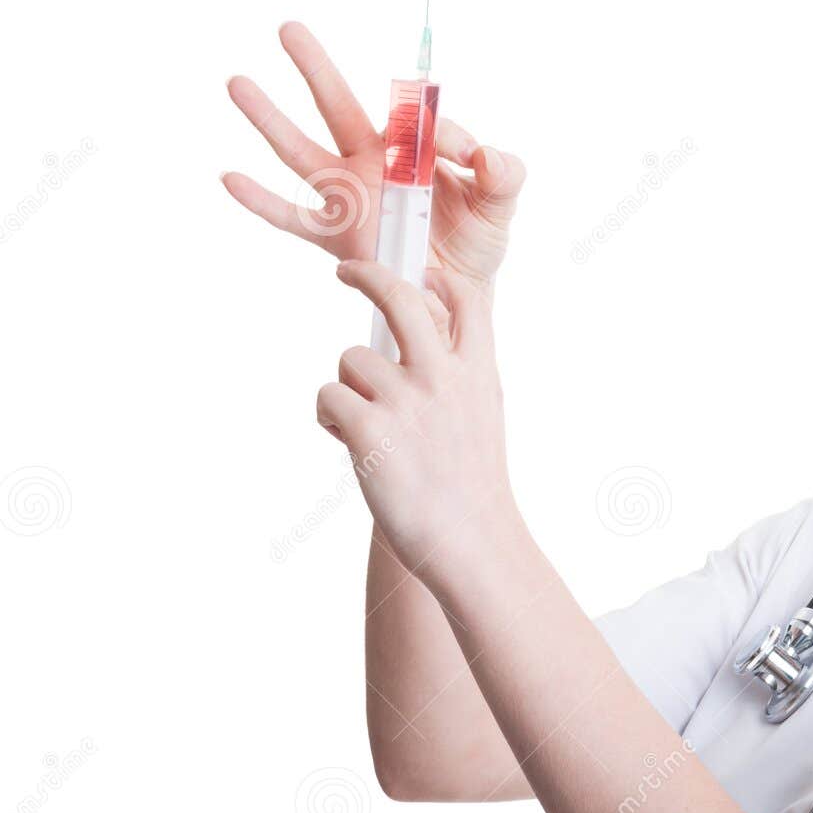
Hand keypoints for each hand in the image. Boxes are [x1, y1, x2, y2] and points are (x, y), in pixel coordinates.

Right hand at [223, 21, 524, 287]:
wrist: (459, 294)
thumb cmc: (478, 241)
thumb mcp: (501, 204)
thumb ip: (504, 174)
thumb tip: (484, 153)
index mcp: (414, 148)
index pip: (414, 119)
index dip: (441, 132)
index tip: (466, 156)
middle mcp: (373, 162)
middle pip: (338, 106)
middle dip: (314, 67)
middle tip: (289, 28)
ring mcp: (350, 196)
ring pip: (302, 151)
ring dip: (270, 119)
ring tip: (238, 83)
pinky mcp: (337, 236)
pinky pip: (292, 218)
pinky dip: (260, 201)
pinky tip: (230, 178)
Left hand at [315, 259, 519, 588]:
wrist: (468, 539)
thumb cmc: (471, 484)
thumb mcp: (483, 414)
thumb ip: (460, 373)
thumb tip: (426, 335)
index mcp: (477, 371)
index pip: (464, 299)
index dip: (437, 280)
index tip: (422, 275)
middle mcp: (442, 375)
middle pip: (399, 296)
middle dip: (368, 275)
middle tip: (348, 273)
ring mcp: (405, 399)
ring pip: (351, 359)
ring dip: (348, 387)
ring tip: (367, 427)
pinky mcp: (367, 428)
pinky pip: (328, 396)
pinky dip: (331, 419)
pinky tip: (352, 445)